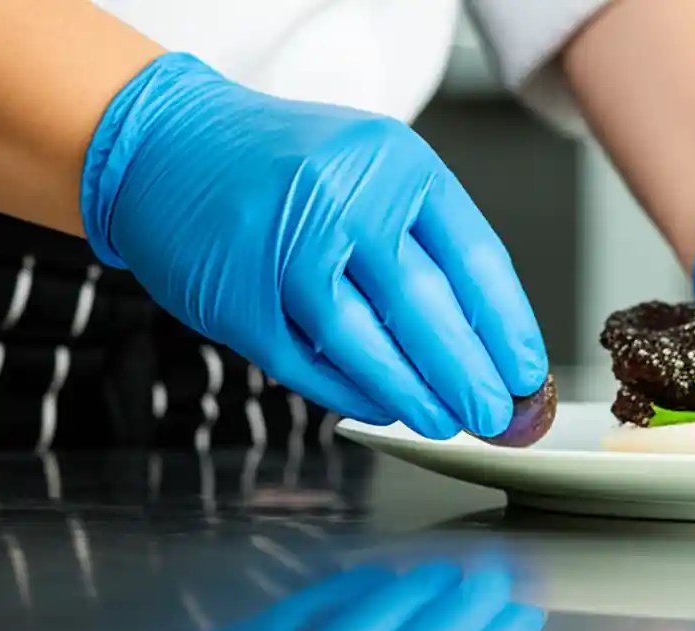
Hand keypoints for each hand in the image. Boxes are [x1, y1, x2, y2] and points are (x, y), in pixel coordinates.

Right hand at [80, 53, 546, 438]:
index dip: (508, 327)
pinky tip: (386, 408)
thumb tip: (487, 337)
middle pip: (426, 306)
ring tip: (450, 423)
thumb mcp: (370, 167)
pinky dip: (354, 394)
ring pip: (366, 342)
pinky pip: (308, 364)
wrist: (166, 143)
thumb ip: (425, 238)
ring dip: (416, 394)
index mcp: (393, 163)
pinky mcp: (236, 299)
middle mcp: (341, 199)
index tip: (529, 373)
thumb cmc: (285, 161)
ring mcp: (283, 249)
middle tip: (498, 415)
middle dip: (470, 373)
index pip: (475, 258)